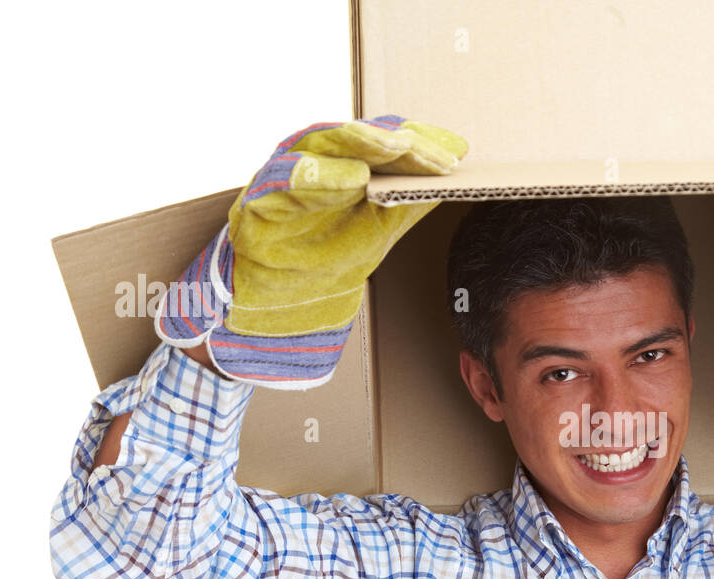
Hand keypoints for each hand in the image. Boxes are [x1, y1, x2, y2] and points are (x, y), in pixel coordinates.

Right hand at [156, 116, 467, 387]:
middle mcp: (311, 161)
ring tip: (395, 145)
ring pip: (320, 146)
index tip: (457, 150)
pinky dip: (318, 176)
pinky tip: (352, 178)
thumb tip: (455, 171)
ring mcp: (282, 178)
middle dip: (397, 140)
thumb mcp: (381, 228)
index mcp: (342, 163)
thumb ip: (410, 199)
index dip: (420, 140)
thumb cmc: (324, 257)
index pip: (383, 140)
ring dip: (360, 144)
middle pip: (357, 137)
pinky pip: (285, 183)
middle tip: (432, 147)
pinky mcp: (255, 204)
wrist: (277, 306)